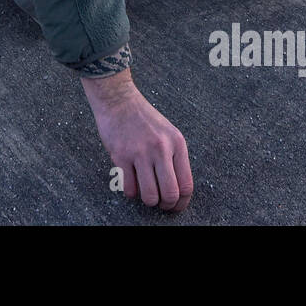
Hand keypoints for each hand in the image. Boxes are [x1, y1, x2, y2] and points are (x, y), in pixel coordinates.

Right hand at [82, 69, 192, 211]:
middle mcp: (162, 149)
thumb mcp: (168, 134)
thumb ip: (174, 158)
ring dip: (147, 200)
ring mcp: (141, 152)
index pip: (186, 185)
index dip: (181, 203)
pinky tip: (130, 180)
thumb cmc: (143, 119)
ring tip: (144, 192)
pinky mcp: (121, 155)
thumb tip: (176, 190)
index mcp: (177, 144)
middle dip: (165, 205)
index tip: (174, 206)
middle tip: (159, 203)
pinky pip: (129, 188)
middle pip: (170, 194)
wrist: (118, 99)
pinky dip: (130, 191)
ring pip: (149, 196)